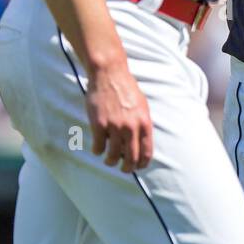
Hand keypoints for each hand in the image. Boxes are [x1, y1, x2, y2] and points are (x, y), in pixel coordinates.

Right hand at [84, 54, 152, 172]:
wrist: (109, 74)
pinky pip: (98, 147)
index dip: (142, 164)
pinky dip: (97, 151)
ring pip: (113, 156)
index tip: (137, 167)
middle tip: (123, 169)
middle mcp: (131, 127)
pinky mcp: (99, 124)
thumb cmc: (126, 89)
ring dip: (111, 161)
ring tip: (109, 160)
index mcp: (144, 123)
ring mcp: (115, 126)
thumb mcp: (142, 106)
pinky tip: (97, 149)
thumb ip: (142, 124)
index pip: (146, 153)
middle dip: (127, 168)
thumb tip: (141, 142)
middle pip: (131, 159)